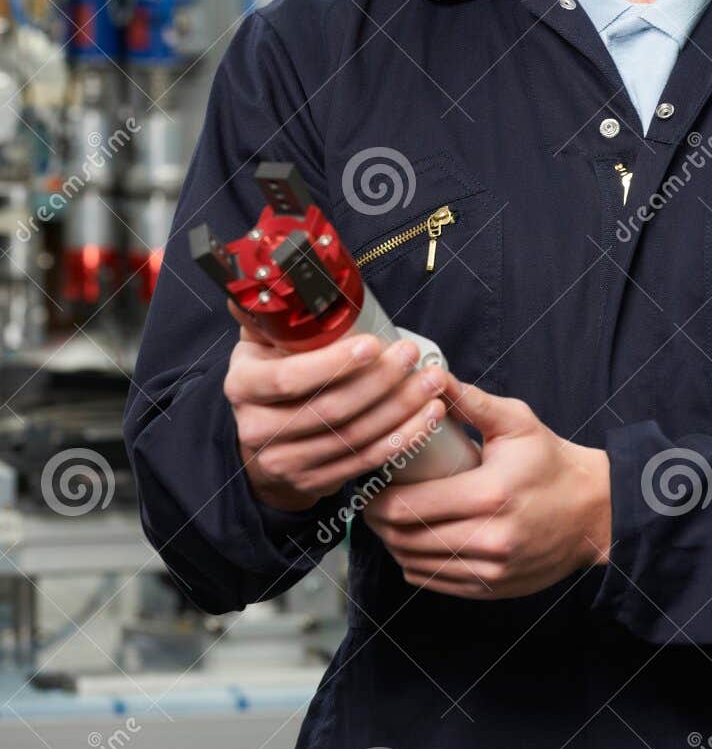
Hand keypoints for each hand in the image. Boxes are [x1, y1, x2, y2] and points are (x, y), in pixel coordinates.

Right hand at [223, 298, 450, 510]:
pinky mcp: (314, 483)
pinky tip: (428, 417)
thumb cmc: (270, 379)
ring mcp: (285, 462)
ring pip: (353, 437)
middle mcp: (258, 428)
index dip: (334, 363)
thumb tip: (275, 265)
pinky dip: (402, 439)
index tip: (374, 343)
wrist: (260, 448)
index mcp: (243, 385)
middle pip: (329, 409)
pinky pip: (365, 461)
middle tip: (412, 355)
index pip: (288, 378)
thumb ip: (268, 310)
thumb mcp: (258, 344)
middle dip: (380, 381)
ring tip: (431, 381)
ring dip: (400, 409)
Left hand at [363, 376, 610, 597]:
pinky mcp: (493, 589)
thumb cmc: (551, 461)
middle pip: (406, 539)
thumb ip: (469, 400)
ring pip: (416, 565)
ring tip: (385, 520)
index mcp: (490, 494)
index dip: (375, 499)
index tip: (365, 483)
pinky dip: (415, 564)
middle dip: (376, 522)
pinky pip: (436, 583)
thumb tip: (430, 376)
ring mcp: (492, 570)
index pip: (409, 507)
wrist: (594, 511)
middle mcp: (490, 539)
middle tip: (366, 501)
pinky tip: (411, 543)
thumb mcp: (516, 422)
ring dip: (392, 544)